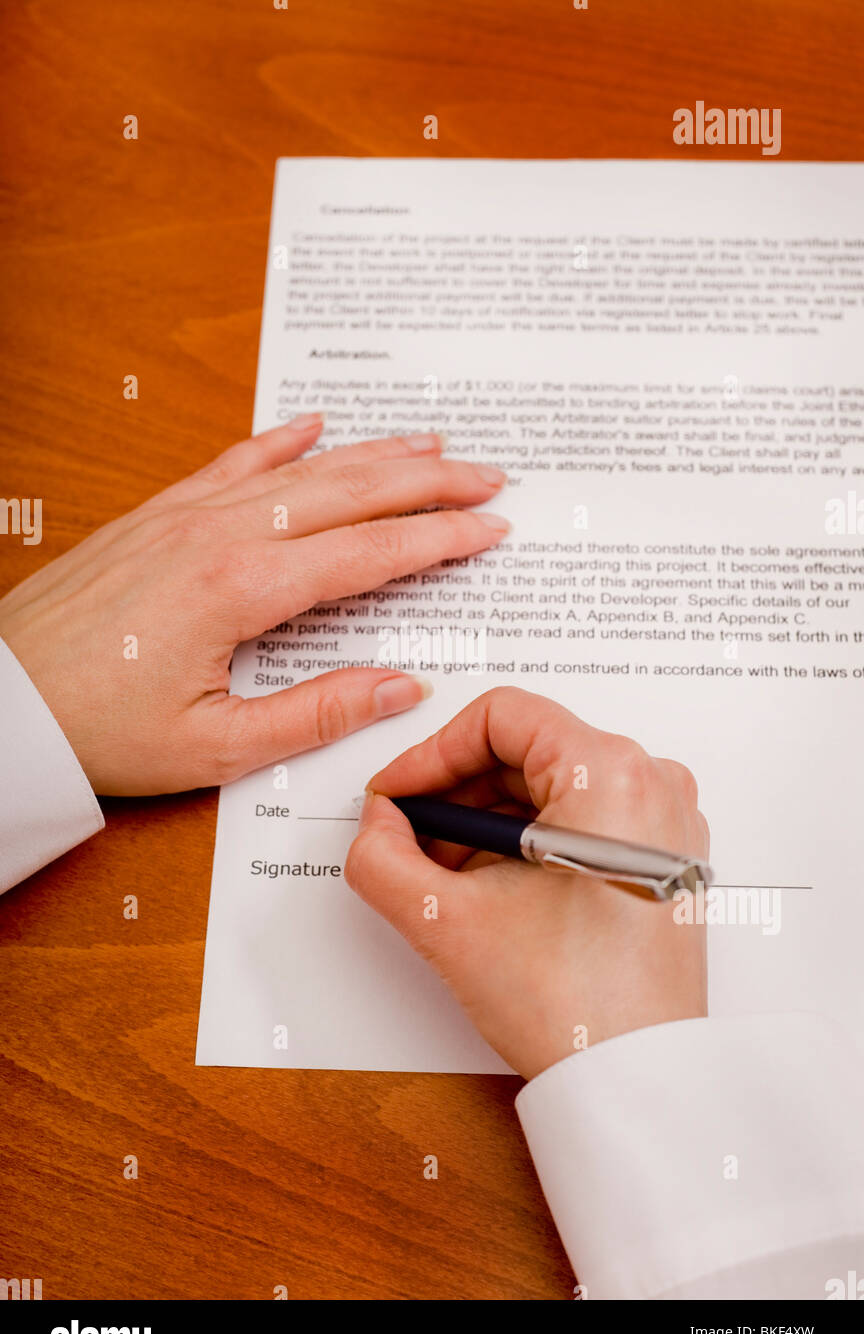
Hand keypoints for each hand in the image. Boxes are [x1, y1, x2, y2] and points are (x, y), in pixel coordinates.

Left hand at [0, 418, 507, 794]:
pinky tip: (313, 425)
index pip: (370, 552)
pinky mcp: (157, 515)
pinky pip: (232, 462)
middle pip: (349, 491)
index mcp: (241, 589)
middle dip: (428, 480)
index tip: (490, 528)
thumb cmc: (98, 730)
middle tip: (488, 476)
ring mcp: (185, 515)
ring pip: (300, 469)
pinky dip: (280, 441)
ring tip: (430, 442)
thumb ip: (317, 715)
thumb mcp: (216, 748)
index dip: (439, 538)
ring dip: (372, 453)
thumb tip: (402, 687)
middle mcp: (218, 534)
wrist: (4, 701)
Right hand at [345, 687, 708, 1078]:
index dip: (431, 753)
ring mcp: (666, 823)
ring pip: (552, 787)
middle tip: (411, 842)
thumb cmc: (573, 1005)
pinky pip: (583, 820)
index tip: (397, 796)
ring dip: (488, 823)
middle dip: (456, 795)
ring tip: (448, 879)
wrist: (636, 1080)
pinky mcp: (665, 858)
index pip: (500, 716)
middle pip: (526, 750)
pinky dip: (528, 842)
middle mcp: (651, 784)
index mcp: (611, 773)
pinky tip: (494, 891)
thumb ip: (383, 858)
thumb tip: (376, 824)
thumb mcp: (447, 923)